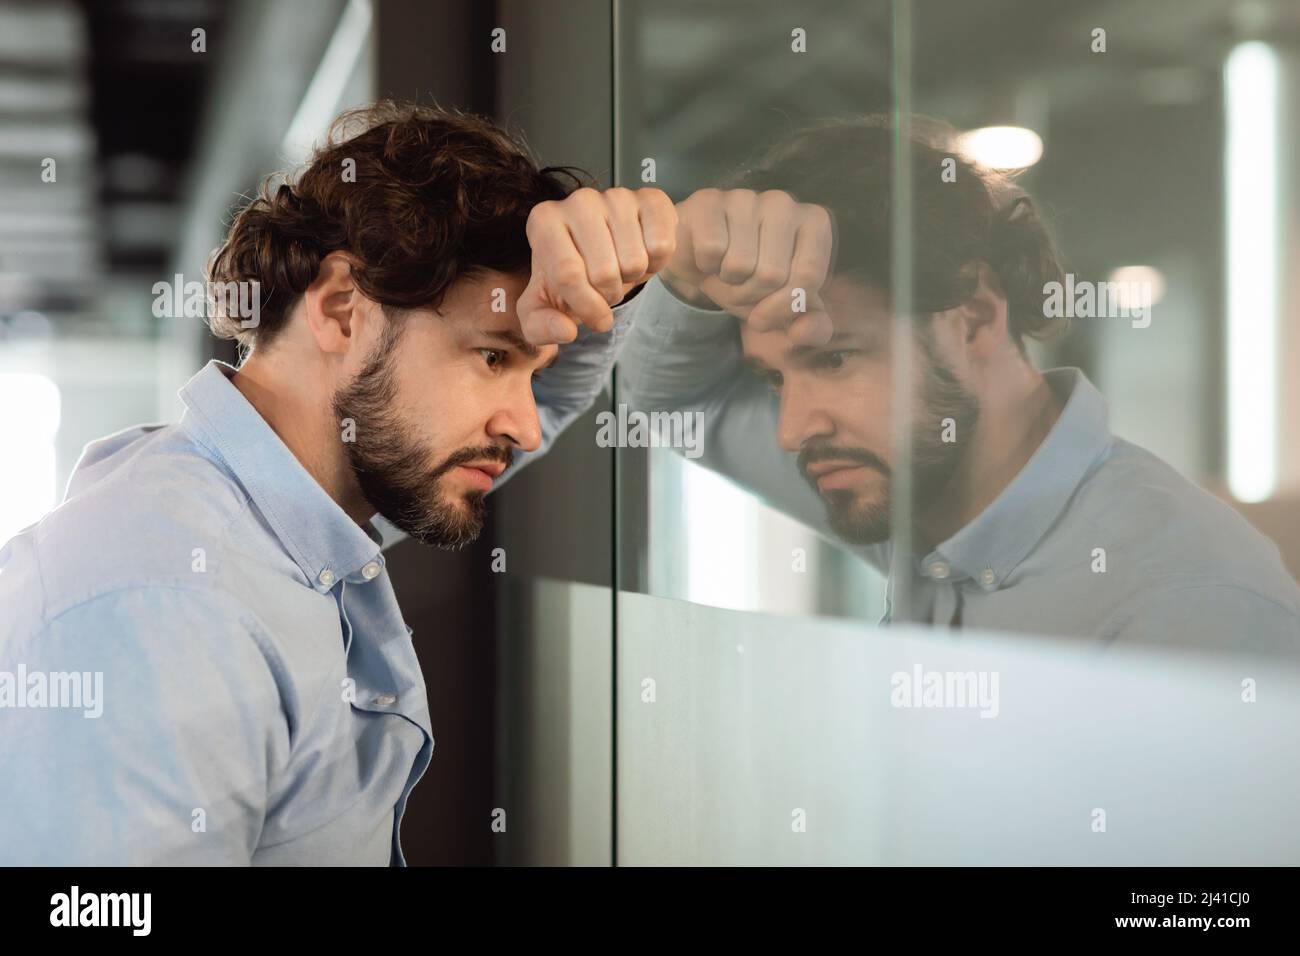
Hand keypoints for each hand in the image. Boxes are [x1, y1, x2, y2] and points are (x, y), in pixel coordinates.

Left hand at [519, 186, 676, 344]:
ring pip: (634, 261)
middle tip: (606, 288)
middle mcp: (578, 200)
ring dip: (631, 279)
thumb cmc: (573, 277)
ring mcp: (616, 196)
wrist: (609, 251)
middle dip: (609, 294)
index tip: (595, 317)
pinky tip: (643, 254)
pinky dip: (656, 263)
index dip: (587, 306)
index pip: (568, 273)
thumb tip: (566, 331)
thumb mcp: (544, 308)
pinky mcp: (652, 199)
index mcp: (544, 221)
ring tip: (621, 270)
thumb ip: (540, 326)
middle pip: (604, 272)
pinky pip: (662, 245)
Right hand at [661, 188, 835, 344]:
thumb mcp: (785, 310)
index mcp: (814, 223)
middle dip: (750, 297)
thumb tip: (803, 332)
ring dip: (727, 283)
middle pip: (773, 275)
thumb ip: (811, 328)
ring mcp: (746, 197)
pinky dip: (705, 265)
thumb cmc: (750, 281)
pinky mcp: (709, 200)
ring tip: (725, 272)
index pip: (808, 276)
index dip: (782, 309)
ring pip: (740, 264)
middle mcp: (784, 203)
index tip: (763, 318)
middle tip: (740, 287)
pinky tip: (708, 257)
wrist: (703, 262)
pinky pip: (711, 249)